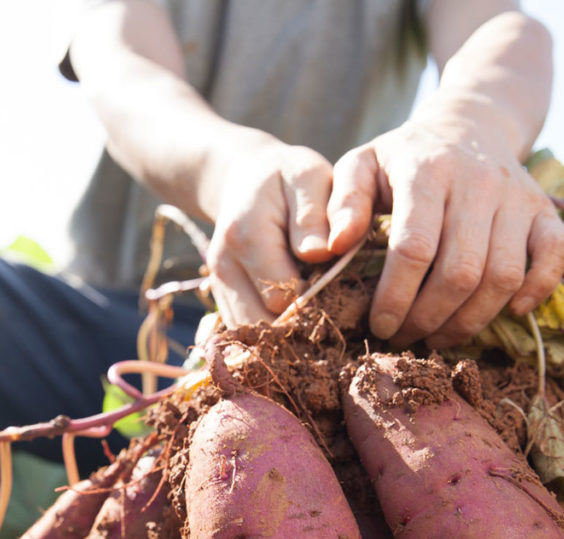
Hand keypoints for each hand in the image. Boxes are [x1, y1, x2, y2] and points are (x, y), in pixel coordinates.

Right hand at [202, 132, 334, 327]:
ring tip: (318, 317)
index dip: (319, 300)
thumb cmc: (287, 178)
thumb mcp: (307, 177)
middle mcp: (224, 268)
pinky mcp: (222, 301)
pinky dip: (275, 336)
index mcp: (246, 236)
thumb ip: (314, 214)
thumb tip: (320, 253)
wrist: (245, 180)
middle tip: (337, 310)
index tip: (344, 290)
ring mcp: (219, 288)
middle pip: (266, 324)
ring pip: (254, 337)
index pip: (284, 295)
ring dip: (288, 336)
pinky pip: (248, 334)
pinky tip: (300, 319)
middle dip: (303, 325)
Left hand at [326, 96, 563, 347]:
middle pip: (460, 272)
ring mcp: (518, 197)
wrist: (470, 125)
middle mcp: (479, 182)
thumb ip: (342, 203)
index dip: (396, 297)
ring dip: (470, 320)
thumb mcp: (361, 165)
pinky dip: (537, 291)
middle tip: (406, 338)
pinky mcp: (546, 210)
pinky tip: (509, 313)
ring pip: (503, 276)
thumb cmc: (405, 158)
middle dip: (429, 318)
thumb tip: (333, 247)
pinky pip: (555, 257)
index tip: (379, 325)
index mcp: (427, 171)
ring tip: (439, 336)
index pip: (414, 248)